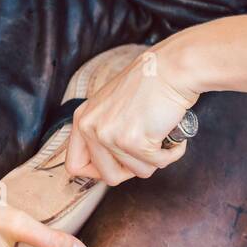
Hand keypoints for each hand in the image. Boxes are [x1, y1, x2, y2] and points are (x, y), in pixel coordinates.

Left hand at [65, 44, 199, 185]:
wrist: (170, 69)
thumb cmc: (148, 86)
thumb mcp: (110, 107)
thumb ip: (102, 132)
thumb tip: (105, 167)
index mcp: (82, 120)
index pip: (75, 165)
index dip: (98, 172)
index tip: (117, 165)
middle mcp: (90, 128)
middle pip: (108, 176)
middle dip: (132, 169)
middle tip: (145, 150)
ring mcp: (110, 136)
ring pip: (138, 172)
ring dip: (155, 158)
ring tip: (159, 133)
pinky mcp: (133, 141)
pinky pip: (157, 164)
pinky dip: (171, 153)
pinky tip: (171, 134)